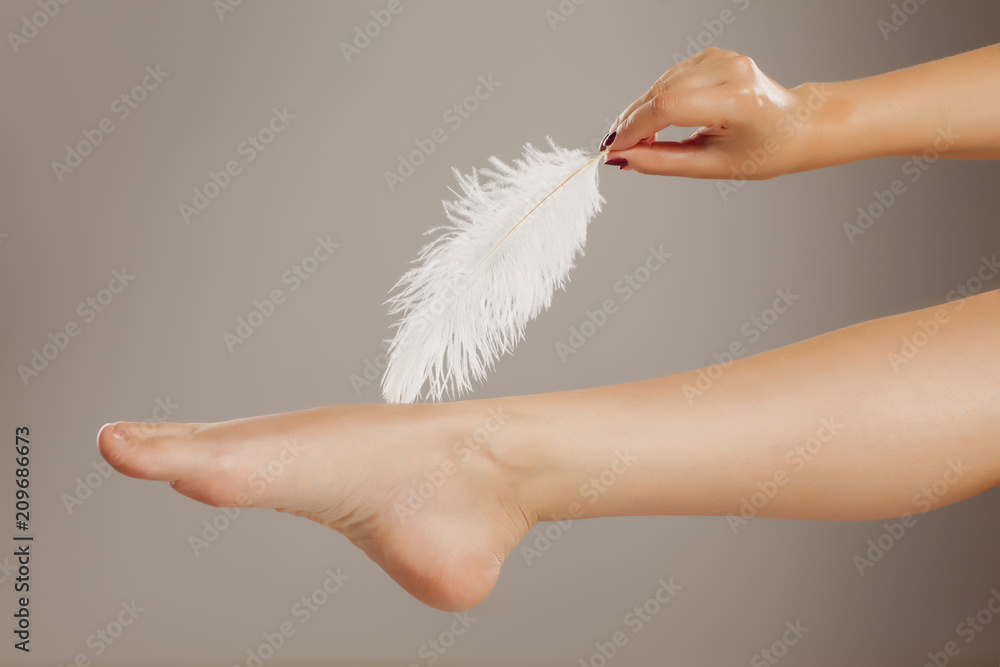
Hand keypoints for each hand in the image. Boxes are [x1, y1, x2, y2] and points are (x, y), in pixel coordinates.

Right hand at [602, 47, 818, 179]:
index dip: (634, 130)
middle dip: (631, 123)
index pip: (668, 108)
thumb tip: (623, 159)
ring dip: (640, 112)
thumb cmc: (764, 151)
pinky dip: (655, 100)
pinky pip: (671, 78)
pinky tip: (653, 122)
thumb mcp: (714, 166)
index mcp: (737, 101)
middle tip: (616, 149)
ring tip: (634, 141)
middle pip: (660, 93)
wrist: (797, 124)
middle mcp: (730, 71)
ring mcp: (722, 57)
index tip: (613, 151)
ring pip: (661, 84)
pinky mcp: (714, 55)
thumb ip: (664, 162)